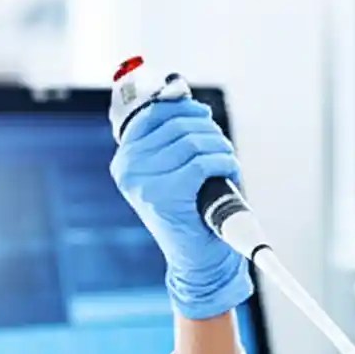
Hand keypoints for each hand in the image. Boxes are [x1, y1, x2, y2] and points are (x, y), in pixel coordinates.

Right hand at [110, 97, 251, 319]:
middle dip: (208, 130)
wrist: (198, 260)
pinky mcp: (167, 194)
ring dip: (220, 147)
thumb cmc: (190, 212)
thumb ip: (170, 136)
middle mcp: (128, 169)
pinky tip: (229, 173)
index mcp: (125, 160)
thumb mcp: (173, 171)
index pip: (152, 113)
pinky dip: (224, 163)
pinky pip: (204, 162)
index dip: (182, 107)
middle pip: (177, 124)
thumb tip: (180, 93)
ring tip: (226, 162)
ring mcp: (144, 182)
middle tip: (221, 146)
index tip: (202, 114)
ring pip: (193, 142)